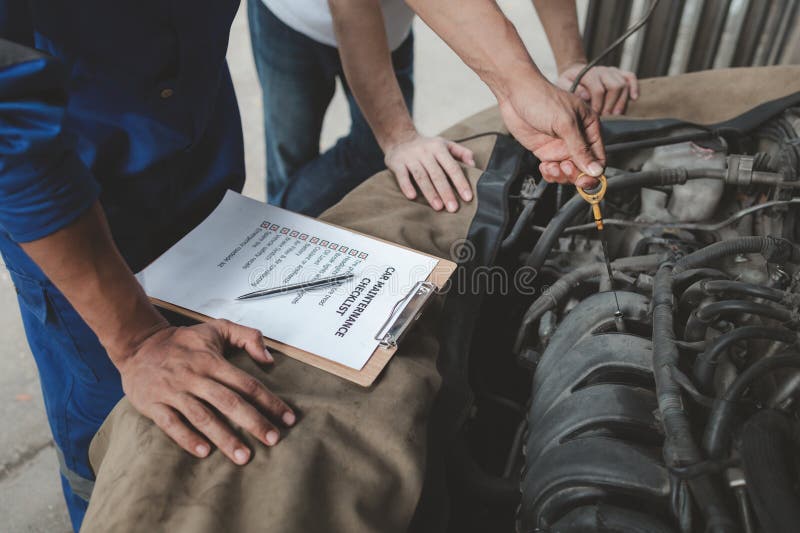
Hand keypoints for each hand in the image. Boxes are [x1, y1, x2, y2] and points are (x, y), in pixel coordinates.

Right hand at [118, 319, 295, 464]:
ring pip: (203, 417)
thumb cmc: (183, 340)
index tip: (287, 418)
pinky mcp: (154, 404)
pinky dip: (187, 438)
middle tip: (273, 439)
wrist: (139, 344)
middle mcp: (196, 377)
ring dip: (225, 438)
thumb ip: (249, 337)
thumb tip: (269, 360)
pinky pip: (171, 424)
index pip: (247, 384)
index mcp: (213, 361)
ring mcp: (174, 391)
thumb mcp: (218, 328)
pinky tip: (204, 452)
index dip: (269, 402)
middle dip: (253, 422)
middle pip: (229, 402)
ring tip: (243, 456)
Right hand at [384, 132, 474, 211]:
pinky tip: (412, 197)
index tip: (467, 198)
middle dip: (446, 192)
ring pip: (421, 176)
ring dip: (430, 192)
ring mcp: (410, 157)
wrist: (399, 138)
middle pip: (437, 174)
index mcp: (439, 148)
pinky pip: (402, 176)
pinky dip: (406, 186)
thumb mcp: (445, 144)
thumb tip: (474, 165)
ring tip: (438, 207)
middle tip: (453, 208)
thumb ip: (461, 152)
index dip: (460, 182)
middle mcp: (425, 152)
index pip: (452, 167)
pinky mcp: (397, 163)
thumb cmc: (427, 146)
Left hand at [498, 78, 604, 187]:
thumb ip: (580, 148)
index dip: (594, 172)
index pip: (599, 157)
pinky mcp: (546, 151)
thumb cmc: (542, 98)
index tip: (585, 179)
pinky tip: (544, 166)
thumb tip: (595, 171)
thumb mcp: (565, 123)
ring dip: (561, 175)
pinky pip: (553, 171)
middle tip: (564, 168)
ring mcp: (561, 146)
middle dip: (575, 174)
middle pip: (584, 169)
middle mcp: (577, 139)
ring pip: (568, 173)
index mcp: (589, 128)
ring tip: (551, 166)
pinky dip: (550, 173)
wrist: (516, 93)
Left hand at [557, 63, 638, 115]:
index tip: (596, 114)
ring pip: (624, 84)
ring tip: (615, 114)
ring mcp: (612, 72)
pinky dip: (634, 87)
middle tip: (606, 116)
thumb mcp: (563, 84)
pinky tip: (634, 98)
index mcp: (589, 74)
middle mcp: (602, 71)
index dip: (599, 104)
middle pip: (615, 86)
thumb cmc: (569, 81)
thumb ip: (572, 90)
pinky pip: (631, 77)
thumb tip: (586, 96)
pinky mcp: (619, 73)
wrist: (574, 72)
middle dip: (611, 104)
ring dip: (621, 101)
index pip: (599, 89)